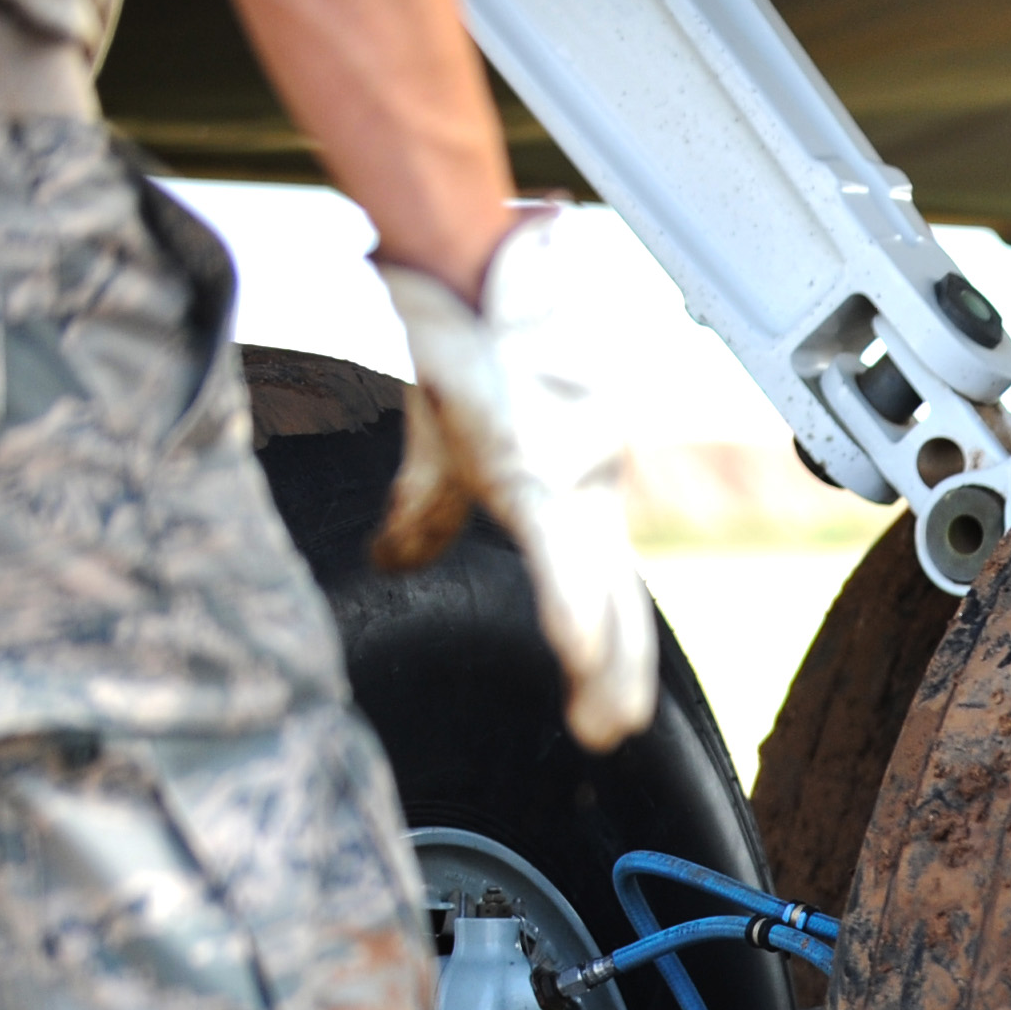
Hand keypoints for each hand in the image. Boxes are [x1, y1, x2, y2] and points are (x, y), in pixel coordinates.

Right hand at [377, 219, 657, 751]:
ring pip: (599, 589)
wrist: (466, 277)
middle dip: (617, 672)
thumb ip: (427, 513)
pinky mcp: (537, 466)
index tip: (608, 715)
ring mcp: (570, 484)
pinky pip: (558, 549)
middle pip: (614, 603)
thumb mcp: (448, 453)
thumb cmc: (465, 355)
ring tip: (609, 719)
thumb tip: (393, 564)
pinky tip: (581, 652)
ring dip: (604, 658)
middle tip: (612, 733)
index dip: (610, 653)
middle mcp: (587, 499)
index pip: (601, 594)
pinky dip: (570, 605)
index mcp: (571, 502)